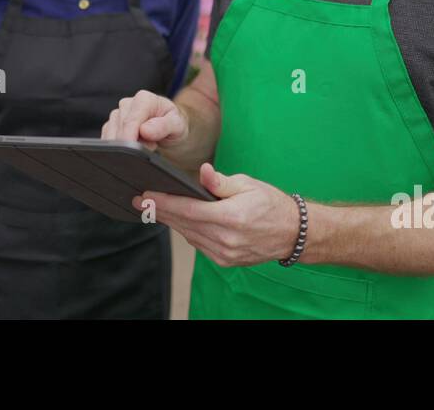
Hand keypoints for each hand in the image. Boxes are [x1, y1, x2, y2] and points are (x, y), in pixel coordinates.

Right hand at [100, 90, 186, 151]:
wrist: (170, 126)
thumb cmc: (174, 123)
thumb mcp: (177, 125)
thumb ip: (164, 126)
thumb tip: (145, 130)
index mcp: (144, 99)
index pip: (130, 122)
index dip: (131, 139)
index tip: (138, 151)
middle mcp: (128, 103)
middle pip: (120, 130)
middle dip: (134, 144)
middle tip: (152, 145)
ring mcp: (118, 113)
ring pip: (112, 135)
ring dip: (127, 146)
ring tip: (146, 143)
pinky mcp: (112, 124)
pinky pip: (109, 138)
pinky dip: (120, 147)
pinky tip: (135, 144)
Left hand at [137, 163, 299, 267]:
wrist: (292, 233)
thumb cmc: (272, 204)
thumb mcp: (248, 184)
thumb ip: (221, 182)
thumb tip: (203, 172)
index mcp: (231, 217)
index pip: (187, 209)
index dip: (163, 202)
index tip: (145, 195)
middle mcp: (226, 239)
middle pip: (183, 223)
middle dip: (160, 211)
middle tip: (141, 200)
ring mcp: (225, 253)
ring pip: (188, 235)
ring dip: (171, 222)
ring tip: (156, 208)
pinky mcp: (225, 260)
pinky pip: (198, 244)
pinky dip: (188, 232)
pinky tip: (180, 221)